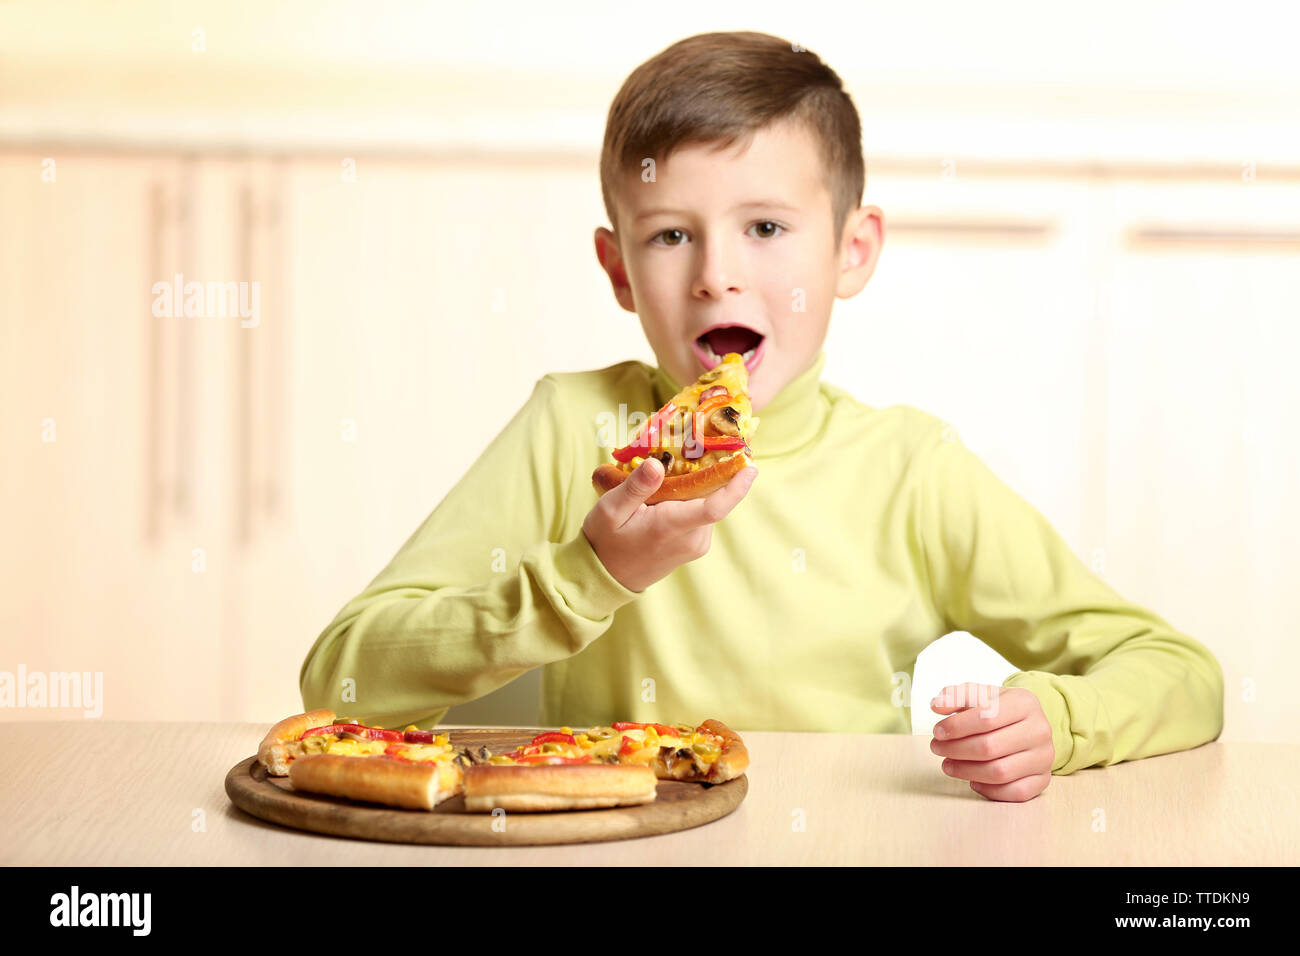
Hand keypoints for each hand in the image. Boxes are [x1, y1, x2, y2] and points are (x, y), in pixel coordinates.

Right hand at [582, 456, 756, 592]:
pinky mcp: (695, 545)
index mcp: (672, 527)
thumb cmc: (606, 541)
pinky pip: (703, 514)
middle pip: (714, 498)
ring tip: (678, 466)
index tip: (750, 467)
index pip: (715, 508)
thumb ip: (635, 487)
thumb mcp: (610, 510)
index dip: (736, 487)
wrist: (607, 577)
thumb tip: (656, 464)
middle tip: (701, 444)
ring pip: (709, 504)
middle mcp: (692, 538)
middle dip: (713, 472)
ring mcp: (696, 544)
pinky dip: (695, 498)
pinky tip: (674, 489)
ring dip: (700, 485)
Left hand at [929, 682, 1053, 801]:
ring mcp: (1045, 757)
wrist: (1027, 724)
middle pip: (990, 747)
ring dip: (966, 771)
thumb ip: (955, 695)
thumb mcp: (979, 694)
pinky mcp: (1044, 779)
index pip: (987, 717)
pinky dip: (990, 790)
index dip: (957, 727)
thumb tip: (937, 705)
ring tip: (947, 764)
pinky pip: (1016, 792)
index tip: (937, 731)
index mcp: (1025, 702)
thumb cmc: (999, 709)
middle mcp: (1040, 730)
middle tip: (937, 748)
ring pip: (1000, 772)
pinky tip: (973, 780)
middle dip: (956, 750)